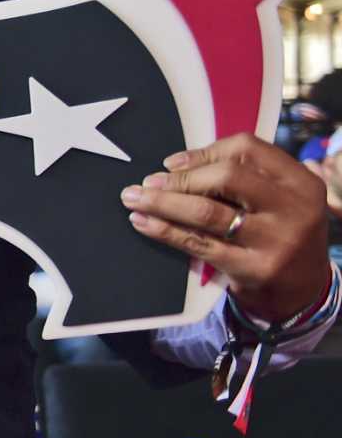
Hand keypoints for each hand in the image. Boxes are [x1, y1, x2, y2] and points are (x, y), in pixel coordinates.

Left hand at [123, 133, 334, 321]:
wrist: (303, 288)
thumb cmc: (279, 230)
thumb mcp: (280, 198)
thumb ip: (245, 175)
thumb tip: (176, 165)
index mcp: (300, 182)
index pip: (248, 149)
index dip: (204, 152)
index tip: (171, 163)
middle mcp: (293, 208)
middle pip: (226, 177)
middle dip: (180, 179)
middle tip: (148, 182)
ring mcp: (275, 240)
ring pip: (207, 212)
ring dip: (162, 203)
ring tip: (134, 198)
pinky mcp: (253, 268)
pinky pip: (199, 244)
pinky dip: (165, 230)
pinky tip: (144, 222)